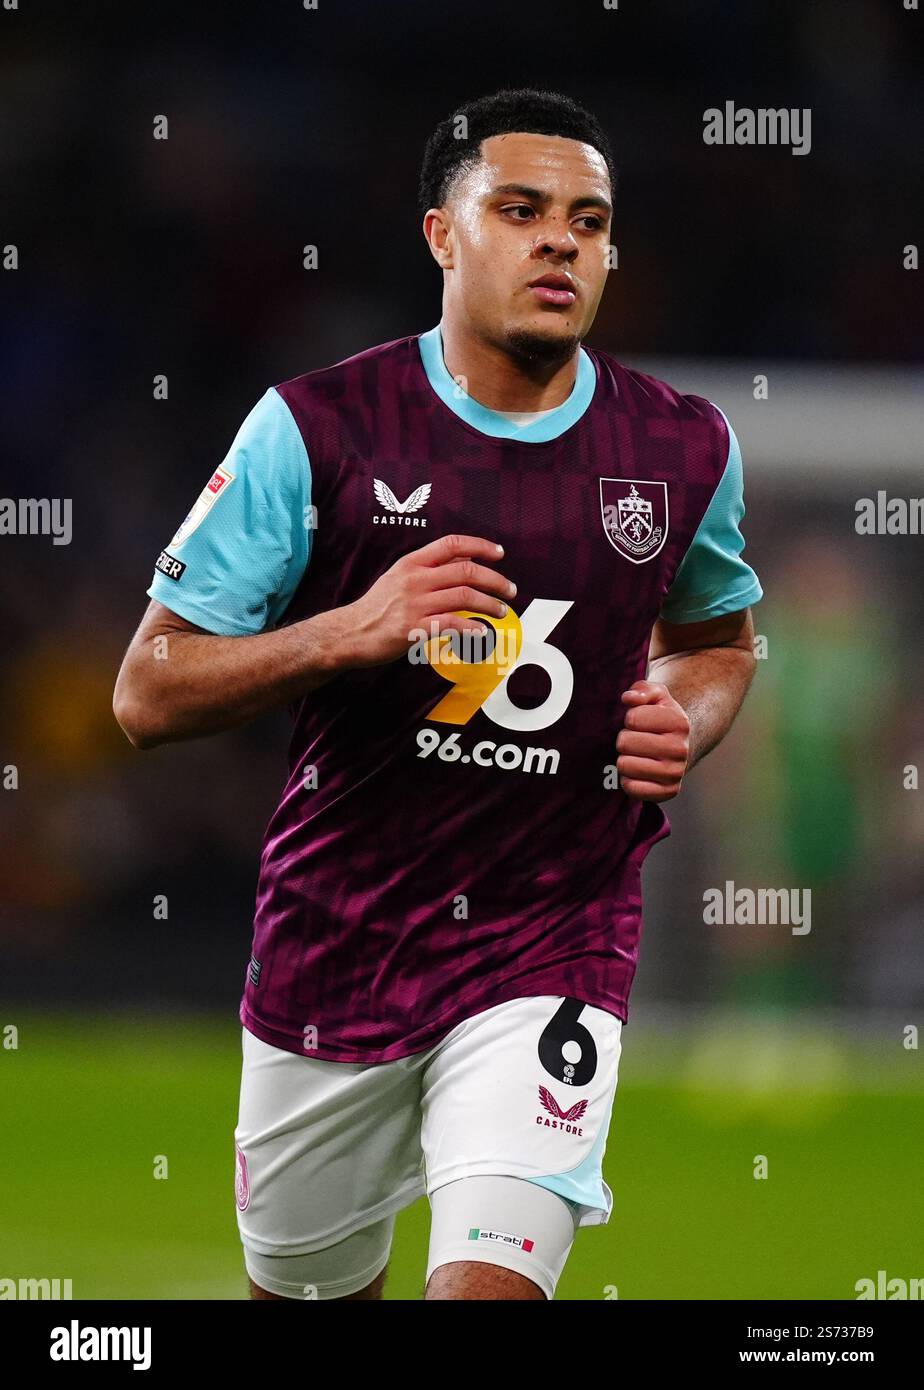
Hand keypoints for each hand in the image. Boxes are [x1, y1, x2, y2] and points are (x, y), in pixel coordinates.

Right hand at [340, 533, 515, 667]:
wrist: (350, 632)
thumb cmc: (378, 606)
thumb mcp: (399, 576)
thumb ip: (430, 567)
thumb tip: (464, 557)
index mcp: (412, 563)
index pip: (452, 544)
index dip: (481, 546)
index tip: (500, 554)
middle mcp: (415, 579)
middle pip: (467, 571)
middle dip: (496, 580)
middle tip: (510, 591)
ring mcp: (415, 604)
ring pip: (465, 597)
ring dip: (490, 605)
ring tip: (501, 612)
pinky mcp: (414, 629)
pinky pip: (452, 625)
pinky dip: (472, 628)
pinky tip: (482, 632)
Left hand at [616, 680, 690, 801]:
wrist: (679, 745)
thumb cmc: (660, 716)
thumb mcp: (655, 694)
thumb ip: (642, 689)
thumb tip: (629, 699)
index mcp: (679, 723)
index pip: (633, 718)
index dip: (630, 718)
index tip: (640, 721)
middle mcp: (680, 749)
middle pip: (625, 743)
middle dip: (625, 739)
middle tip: (636, 739)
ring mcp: (675, 773)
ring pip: (624, 765)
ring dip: (625, 759)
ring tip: (637, 755)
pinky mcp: (668, 792)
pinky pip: (631, 787)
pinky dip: (628, 779)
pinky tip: (637, 771)